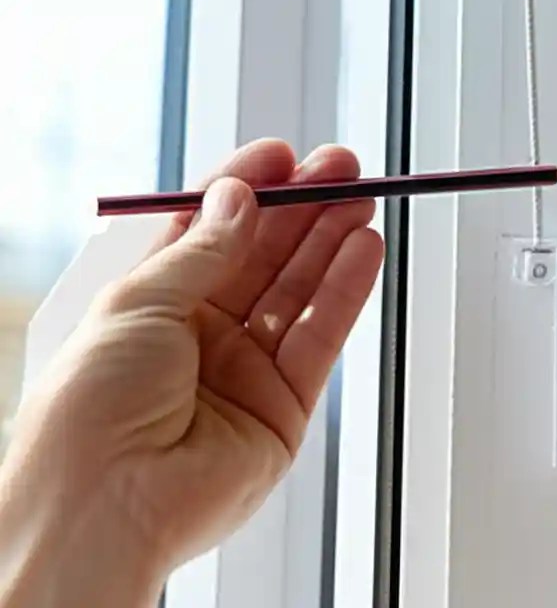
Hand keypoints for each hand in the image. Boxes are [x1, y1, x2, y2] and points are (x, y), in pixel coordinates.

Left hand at [0, 140, 383, 606]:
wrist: (106, 506)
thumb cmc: (88, 411)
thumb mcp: (137, 302)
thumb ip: (203, 250)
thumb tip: (239, 198)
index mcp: (149, 306)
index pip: (207, 232)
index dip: (246, 190)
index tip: (281, 156)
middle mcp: (199, 336)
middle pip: (263, 257)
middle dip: (302, 209)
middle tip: (341, 169)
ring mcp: (244, 372)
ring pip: (298, 291)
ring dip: (331, 242)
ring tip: (361, 199)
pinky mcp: (284, 408)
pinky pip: (322, 337)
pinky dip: (345, 291)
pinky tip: (361, 250)